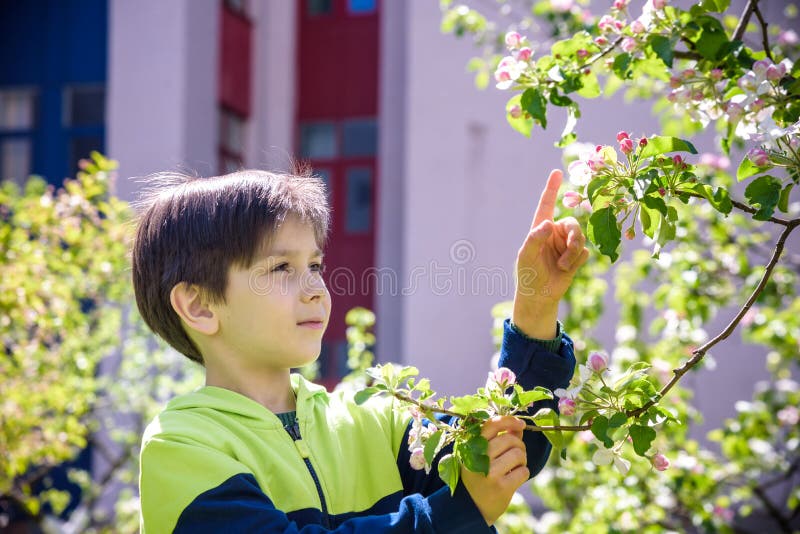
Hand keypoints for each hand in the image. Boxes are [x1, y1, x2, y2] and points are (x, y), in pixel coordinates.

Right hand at [461, 416, 528, 525]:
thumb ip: (498, 438)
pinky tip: (513, 478)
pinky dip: (523, 473)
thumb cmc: (479, 475)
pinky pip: (523, 471)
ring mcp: (490, 473)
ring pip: (519, 454)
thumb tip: (518, 426)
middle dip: (519, 445)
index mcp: (471, 446)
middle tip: (516, 455)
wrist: (472, 507)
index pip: (492, 424)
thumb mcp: (480, 455)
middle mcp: (478, 457)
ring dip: (522, 460)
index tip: (521, 424)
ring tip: (514, 467)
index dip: (509, 421)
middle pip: (510, 439)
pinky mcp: (501, 487)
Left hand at [513, 169, 588, 338]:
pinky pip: (584, 252)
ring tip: (562, 266)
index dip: (551, 188)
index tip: (556, 172)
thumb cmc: (528, 273)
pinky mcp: (576, 256)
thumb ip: (535, 238)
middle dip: (573, 237)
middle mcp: (554, 232)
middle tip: (568, 252)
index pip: (546, 205)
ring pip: (581, 238)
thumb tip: (549, 223)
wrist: (540, 295)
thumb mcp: (526, 256)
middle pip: (572, 224)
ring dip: (572, 253)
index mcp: (540, 228)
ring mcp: (566, 244)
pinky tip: (566, 269)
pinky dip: (576, 261)